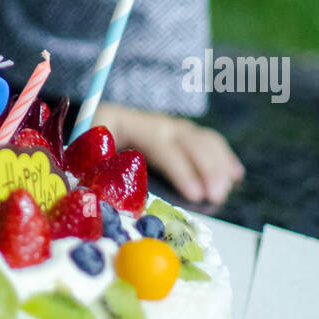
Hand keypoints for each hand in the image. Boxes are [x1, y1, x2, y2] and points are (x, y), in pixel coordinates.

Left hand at [93, 102, 244, 206]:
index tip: (194, 195)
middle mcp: (153, 121)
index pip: (161, 144)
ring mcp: (168, 126)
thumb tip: (112, 195)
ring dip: (218, 164)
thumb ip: (95, 169)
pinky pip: (207, 141)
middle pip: (187, 139)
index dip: (181, 170)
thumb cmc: (86, 150)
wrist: (89, 130)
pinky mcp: (179, 135)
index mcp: (126, 121)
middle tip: (215, 197)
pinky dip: (223, 157)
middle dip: (206, 168)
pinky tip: (235, 175)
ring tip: (223, 192)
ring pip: (201, 139)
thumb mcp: (82, 155)